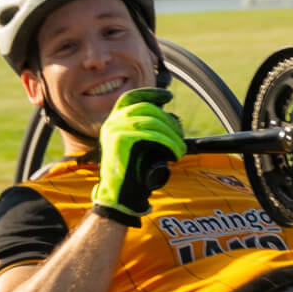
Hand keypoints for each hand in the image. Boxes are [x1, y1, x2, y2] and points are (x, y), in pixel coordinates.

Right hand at [91, 88, 184, 225]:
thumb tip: (171, 122)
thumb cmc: (133, 176)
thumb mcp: (140, 148)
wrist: (119, 197)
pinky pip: (152, 135)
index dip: (150, 93)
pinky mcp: (120, 139)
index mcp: (114, 122)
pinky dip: (168, 143)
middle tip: (181, 139)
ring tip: (180, 150)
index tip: (167, 96)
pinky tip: (175, 153)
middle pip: (148, 109)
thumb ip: (148, 132)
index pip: (131, 98)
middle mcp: (111, 123)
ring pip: (153, 122)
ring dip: (172, 136)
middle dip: (169, 122)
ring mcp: (114, 130)